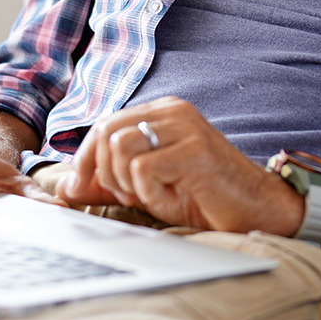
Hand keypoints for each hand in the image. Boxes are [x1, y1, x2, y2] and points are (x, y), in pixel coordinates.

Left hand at [55, 97, 303, 234]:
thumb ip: (108, 183)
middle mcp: (174, 111)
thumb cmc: (203, 196)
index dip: (85, 158)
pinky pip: (144, 169)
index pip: (105, 123)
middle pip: (107, 131)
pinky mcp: (195, 150)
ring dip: (127, 182)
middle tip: (130, 194)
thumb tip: (65, 187)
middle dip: (104, 172)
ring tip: (153, 193)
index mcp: (163, 111)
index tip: (81, 186)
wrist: (254, 208)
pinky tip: (173, 195)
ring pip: (121, 148)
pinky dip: (150, 192)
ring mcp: (187, 127)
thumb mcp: (147, 187)